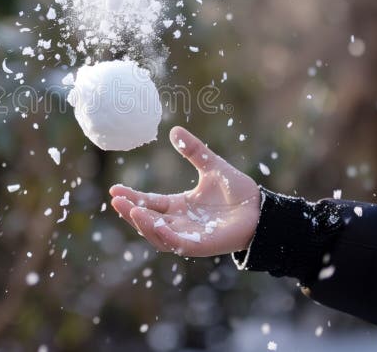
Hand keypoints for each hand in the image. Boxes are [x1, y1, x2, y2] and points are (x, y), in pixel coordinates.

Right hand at [109, 126, 260, 256]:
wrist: (261, 208)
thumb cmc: (237, 191)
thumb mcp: (211, 165)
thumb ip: (194, 150)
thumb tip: (174, 130)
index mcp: (179, 206)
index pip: (150, 204)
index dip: (132, 198)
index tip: (115, 190)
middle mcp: (180, 223)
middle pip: (148, 220)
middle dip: (130, 211)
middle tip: (116, 200)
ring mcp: (189, 236)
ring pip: (158, 234)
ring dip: (143, 224)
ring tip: (131, 210)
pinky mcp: (201, 245)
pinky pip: (177, 244)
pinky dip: (164, 235)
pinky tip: (155, 224)